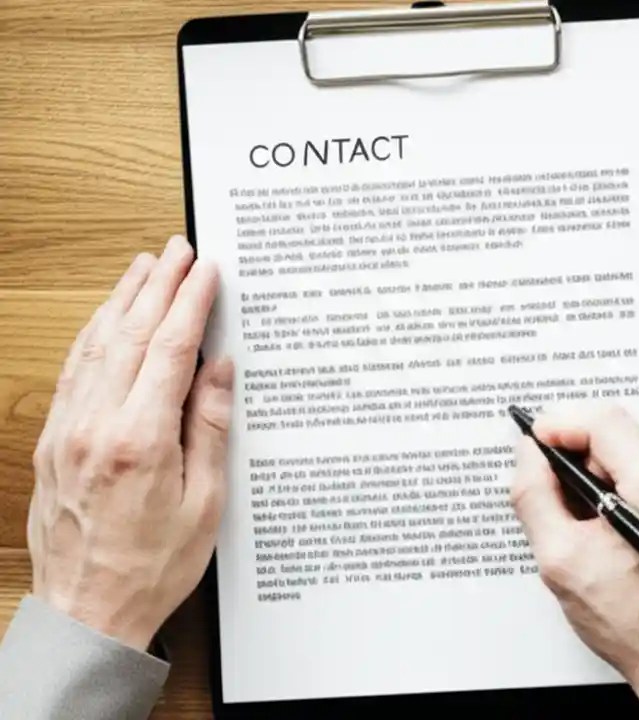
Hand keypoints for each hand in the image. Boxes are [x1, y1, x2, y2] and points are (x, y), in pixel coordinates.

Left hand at [27, 236, 233, 651]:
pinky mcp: (53, 442)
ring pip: (94, 347)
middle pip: (127, 335)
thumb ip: (210, 426)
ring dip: (120, 301)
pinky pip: (74, 372)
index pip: (168, 350)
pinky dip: (93, 336)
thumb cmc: (154, 567)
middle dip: (156, 286)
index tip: (207, 271)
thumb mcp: (206, 502)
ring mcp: (67, 432)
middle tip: (177, 250)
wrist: (88, 610)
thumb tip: (218, 369)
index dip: (190, 303)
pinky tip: (107, 320)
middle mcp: (95, 427)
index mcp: (140, 441)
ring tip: (143, 268)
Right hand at [511, 404, 638, 719]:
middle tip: (563, 492)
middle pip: (626, 432)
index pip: (605, 420)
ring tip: (598, 520)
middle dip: (586, 454)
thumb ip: (536, 496)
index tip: (539, 438)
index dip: (561, 423)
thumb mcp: (564, 563)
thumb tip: (529, 456)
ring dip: (614, 471)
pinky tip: (628, 525)